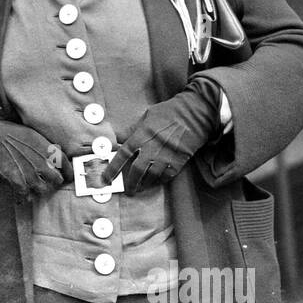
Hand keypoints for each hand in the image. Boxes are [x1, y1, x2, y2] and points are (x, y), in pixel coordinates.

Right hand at [0, 119, 62, 198]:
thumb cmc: (12, 132)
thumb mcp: (35, 135)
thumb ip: (47, 148)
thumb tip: (54, 160)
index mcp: (50, 150)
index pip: (67, 167)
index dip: (68, 174)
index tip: (66, 176)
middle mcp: (44, 164)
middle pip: (57, 181)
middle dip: (53, 180)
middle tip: (46, 179)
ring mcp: (31, 175)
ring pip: (44, 190)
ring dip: (39, 188)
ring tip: (33, 184)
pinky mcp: (18, 182)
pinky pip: (27, 196)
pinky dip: (24, 194)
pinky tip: (21, 189)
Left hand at [103, 79, 220, 192]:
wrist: (195, 113)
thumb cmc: (170, 112)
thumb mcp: (147, 116)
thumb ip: (133, 129)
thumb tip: (119, 138)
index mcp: (142, 135)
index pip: (123, 155)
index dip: (113, 168)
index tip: (106, 179)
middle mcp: (152, 147)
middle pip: (137, 170)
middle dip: (130, 183)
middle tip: (128, 190)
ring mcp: (166, 155)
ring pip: (152, 176)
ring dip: (144, 184)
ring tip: (140, 188)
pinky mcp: (179, 160)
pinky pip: (167, 175)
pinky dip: (160, 181)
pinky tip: (155, 182)